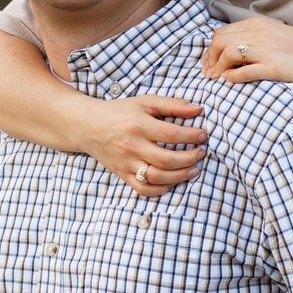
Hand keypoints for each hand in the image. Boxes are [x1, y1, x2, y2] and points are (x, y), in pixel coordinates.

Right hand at [76, 93, 208, 197]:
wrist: (88, 126)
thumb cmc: (119, 111)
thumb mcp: (144, 102)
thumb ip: (172, 105)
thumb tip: (199, 110)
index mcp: (138, 125)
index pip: (171, 134)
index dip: (192, 136)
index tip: (204, 135)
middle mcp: (132, 146)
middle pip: (166, 159)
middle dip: (189, 158)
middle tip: (202, 153)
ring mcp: (127, 163)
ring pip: (156, 177)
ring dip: (180, 176)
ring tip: (194, 169)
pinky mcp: (122, 175)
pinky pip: (143, 189)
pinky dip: (161, 189)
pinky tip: (173, 181)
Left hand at [202, 18, 292, 92]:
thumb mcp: (275, 35)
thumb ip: (254, 36)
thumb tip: (229, 46)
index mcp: (259, 24)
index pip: (222, 32)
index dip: (211, 49)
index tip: (209, 63)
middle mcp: (262, 34)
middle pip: (221, 41)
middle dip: (210, 58)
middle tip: (209, 73)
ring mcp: (268, 50)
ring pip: (229, 52)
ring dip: (217, 67)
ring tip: (216, 79)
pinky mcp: (275, 68)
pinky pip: (246, 70)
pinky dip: (233, 76)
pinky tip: (229, 81)